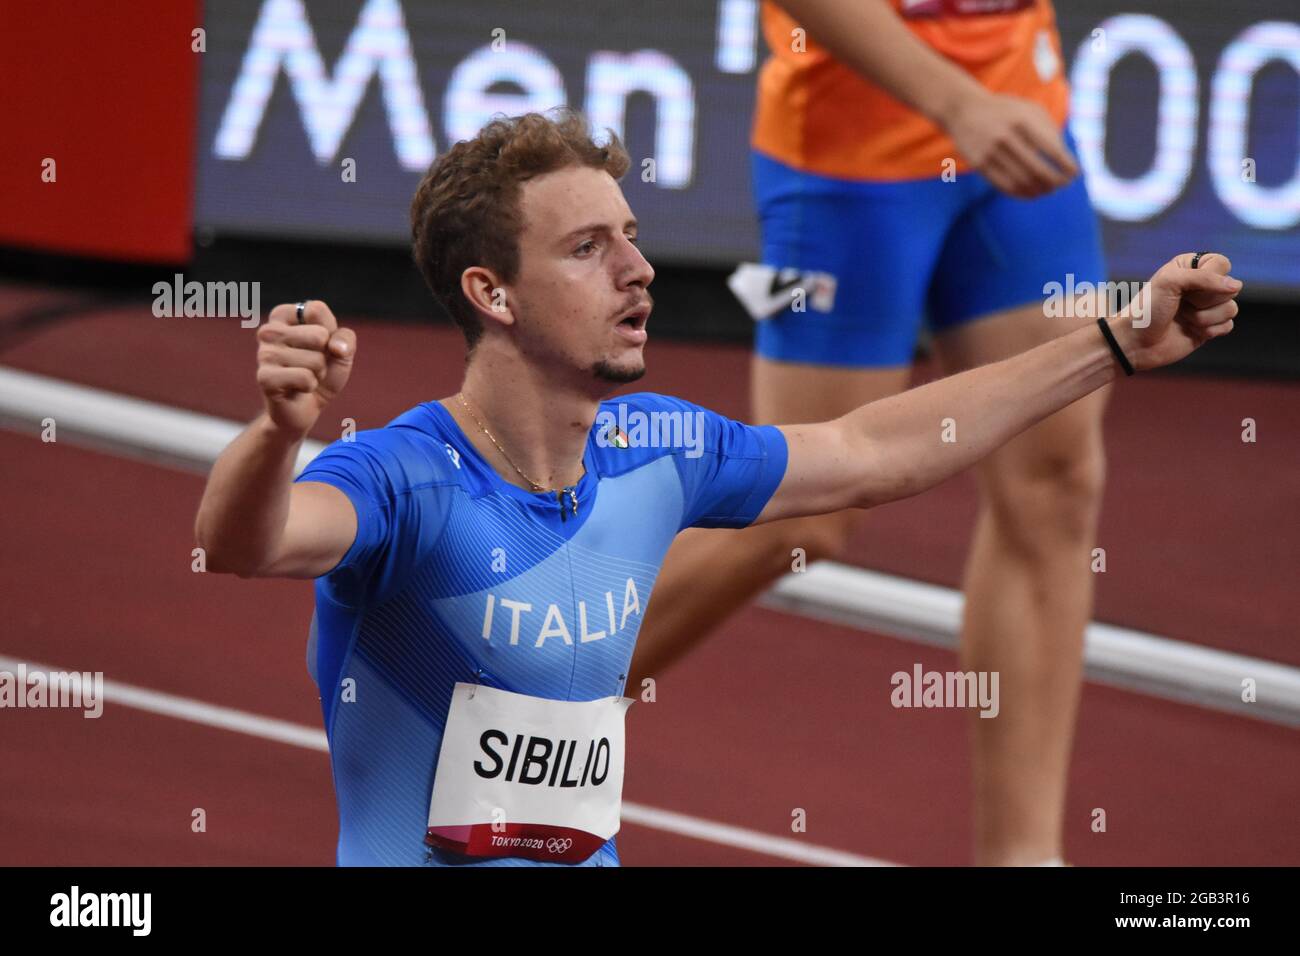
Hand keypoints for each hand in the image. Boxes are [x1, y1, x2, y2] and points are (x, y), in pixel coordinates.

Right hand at [256, 301, 355, 437]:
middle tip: (311, 366)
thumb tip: (335, 348)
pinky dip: (309, 386)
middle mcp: (268, 331)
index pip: (316, 310)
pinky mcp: (264, 377)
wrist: (306, 408)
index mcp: (282, 316)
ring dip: (317, 374)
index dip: (328, 332)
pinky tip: (297, 389)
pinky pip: (305, 378)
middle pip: (319, 335)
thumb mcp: (341, 350)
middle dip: (324, 357)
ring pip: (315, 360)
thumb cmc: (321, 373)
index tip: (318, 346)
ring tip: (304, 378)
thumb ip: (345, 338)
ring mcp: (264, 354)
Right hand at [945, 89, 1077, 197]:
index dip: (1066, 166)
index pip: (1052, 150)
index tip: (1074, 174)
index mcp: (1023, 121)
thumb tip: (1064, 161)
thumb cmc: (1006, 111)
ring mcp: (991, 152)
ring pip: (1022, 182)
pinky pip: (1005, 186)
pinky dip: (1022, 194)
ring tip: (1048, 191)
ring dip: (1039, 191)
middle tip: (1062, 185)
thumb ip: (1049, 130)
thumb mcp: (1030, 110)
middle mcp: (1007, 137)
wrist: (964, 109)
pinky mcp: (979, 164)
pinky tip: (1031, 194)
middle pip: (1038, 170)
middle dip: (1055, 182)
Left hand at [1113, 253, 1241, 371]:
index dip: (1210, 278)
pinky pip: (1228, 325)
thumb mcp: (1170, 282)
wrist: (1135, 342)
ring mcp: (1206, 308)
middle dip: (1205, 300)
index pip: (1222, 264)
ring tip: (1183, 319)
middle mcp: (1202, 285)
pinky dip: (1210, 330)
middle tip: (1181, 305)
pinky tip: (1191, 331)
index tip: (1187, 288)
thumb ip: (1205, 278)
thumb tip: (1236, 286)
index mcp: (1191, 267)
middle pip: (1231, 287)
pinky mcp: (1209, 328)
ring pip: (1231, 308)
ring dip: (1205, 318)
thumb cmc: (1147, 309)